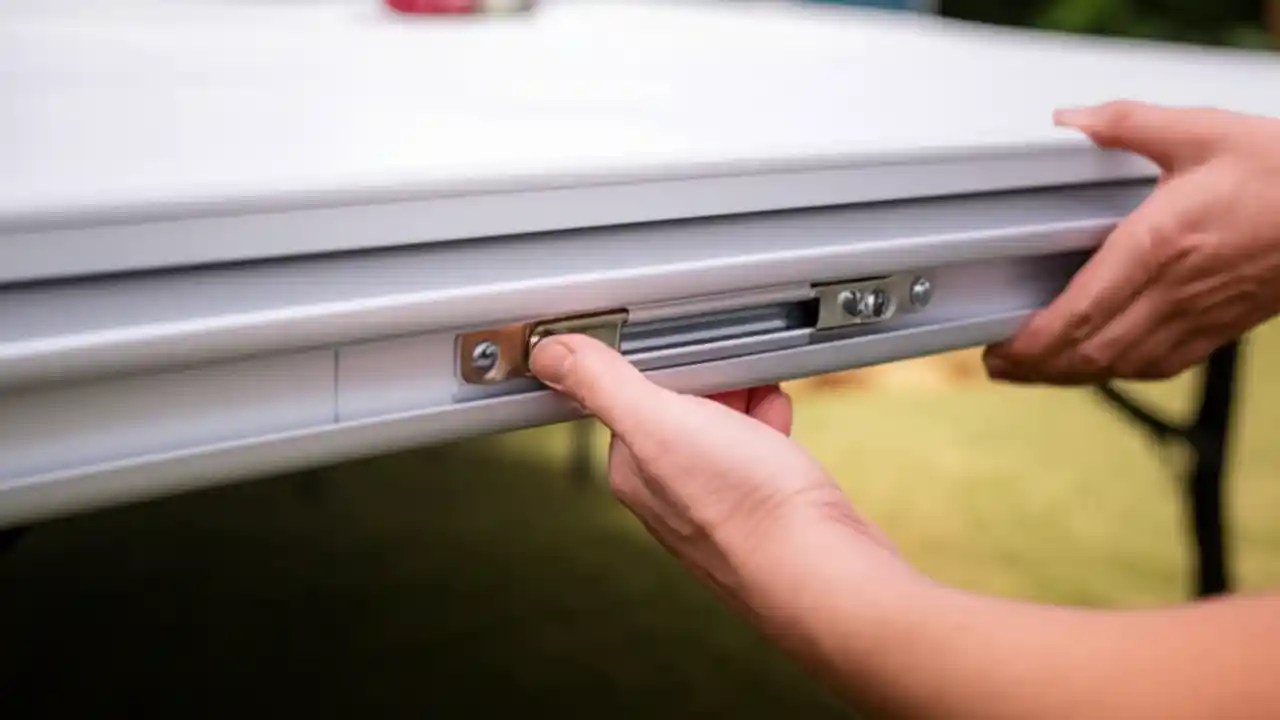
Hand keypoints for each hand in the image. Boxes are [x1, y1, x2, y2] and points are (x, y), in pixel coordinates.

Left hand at [528, 334, 900, 611]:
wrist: (823, 566)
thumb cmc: (745, 505)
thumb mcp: (660, 422)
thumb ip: (602, 384)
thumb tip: (549, 354)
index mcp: (635, 470)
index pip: (628, 396)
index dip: (660, 366)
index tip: (684, 351)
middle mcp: (670, 491)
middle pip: (679, 408)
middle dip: (711, 381)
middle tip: (733, 372)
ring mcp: (717, 500)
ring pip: (722, 426)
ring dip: (744, 400)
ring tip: (761, 397)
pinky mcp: (762, 505)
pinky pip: (758, 447)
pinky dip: (769, 426)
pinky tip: (779, 425)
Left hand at [985, 101, 1279, 383]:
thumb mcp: (1202, 131)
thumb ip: (1129, 124)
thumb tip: (1071, 119)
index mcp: (1161, 244)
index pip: (1083, 310)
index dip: (1035, 341)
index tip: (1002, 348)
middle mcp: (1176, 289)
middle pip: (1092, 350)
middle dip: (1039, 367)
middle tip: (1001, 364)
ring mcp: (1200, 315)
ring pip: (1122, 365)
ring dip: (1071, 375)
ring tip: (1033, 370)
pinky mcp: (1221, 327)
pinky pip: (1159, 365)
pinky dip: (1117, 372)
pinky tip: (1096, 365)